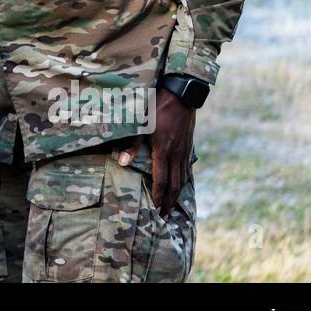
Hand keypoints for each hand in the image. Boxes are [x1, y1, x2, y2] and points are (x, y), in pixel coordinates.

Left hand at [116, 86, 195, 216]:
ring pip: (182, 178)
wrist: (181, 94)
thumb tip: (122, 162)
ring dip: (177, 194)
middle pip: (174, 185)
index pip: (161, 181)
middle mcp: (176, 154)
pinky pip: (187, 168)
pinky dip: (184, 180)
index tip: (156, 210)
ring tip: (173, 205)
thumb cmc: (156, 107)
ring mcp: (184, 150)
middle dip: (169, 202)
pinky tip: (181, 185)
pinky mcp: (188, 145)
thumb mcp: (141, 124)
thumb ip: (132, 144)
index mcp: (163, 150)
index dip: (159, 197)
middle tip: (166, 216)